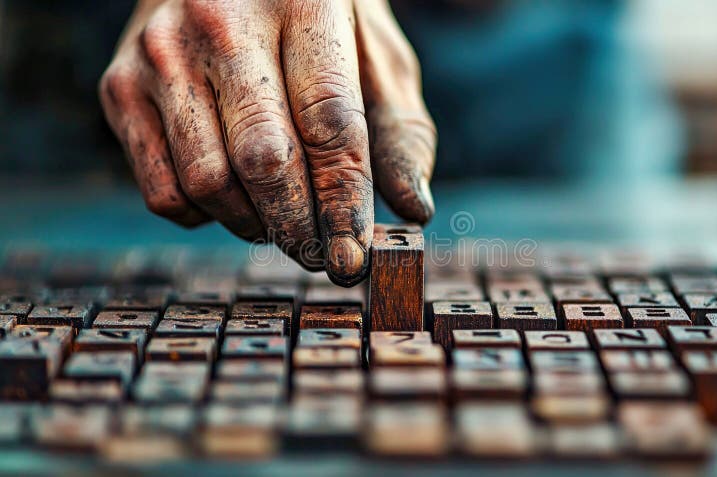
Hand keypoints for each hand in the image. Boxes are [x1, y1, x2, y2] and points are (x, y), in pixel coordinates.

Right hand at [99, 0, 435, 285]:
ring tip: (280, 217)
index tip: (353, 260)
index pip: (328, 124)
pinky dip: (204, 216)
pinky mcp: (120, 86)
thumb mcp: (375, 56)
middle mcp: (221, 23)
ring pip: (209, 183)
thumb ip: (400, 130)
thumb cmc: (315, 24)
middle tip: (322, 256)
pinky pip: (163, 190)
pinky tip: (232, 194)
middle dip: (300, 227)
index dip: (343, 203)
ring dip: (253, 225)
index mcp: (302, 4)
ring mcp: (161, 54)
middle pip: (264, 161)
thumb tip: (414, 210)